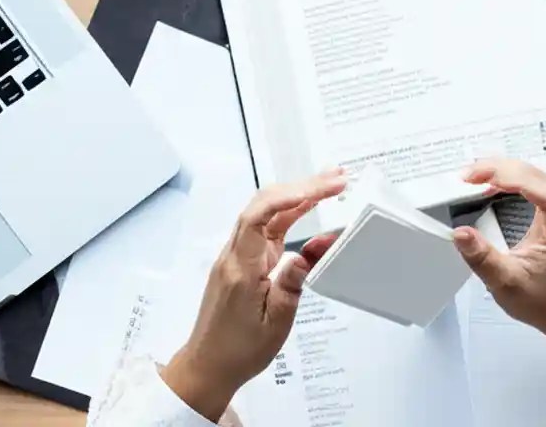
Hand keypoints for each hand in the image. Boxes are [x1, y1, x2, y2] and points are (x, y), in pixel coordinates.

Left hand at [161, 169, 345, 419]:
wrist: (208, 365)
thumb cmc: (238, 350)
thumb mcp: (277, 323)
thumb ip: (294, 284)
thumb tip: (310, 252)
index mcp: (241, 269)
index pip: (260, 216)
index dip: (291, 195)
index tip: (321, 188)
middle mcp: (235, 256)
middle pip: (265, 205)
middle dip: (302, 186)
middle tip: (337, 179)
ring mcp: (238, 256)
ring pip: (266, 213)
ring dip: (297, 196)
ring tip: (329, 185)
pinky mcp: (244, 261)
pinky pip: (266, 228)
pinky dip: (289, 213)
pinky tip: (308, 207)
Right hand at [452, 158, 545, 391]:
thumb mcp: (508, 283)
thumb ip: (483, 258)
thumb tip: (460, 234)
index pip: (533, 183)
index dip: (501, 173)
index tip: (470, 176)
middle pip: (532, 173)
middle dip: (496, 168)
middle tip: (464, 175)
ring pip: (533, 174)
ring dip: (502, 172)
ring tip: (472, 177)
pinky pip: (535, 184)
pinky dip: (511, 180)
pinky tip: (492, 184)